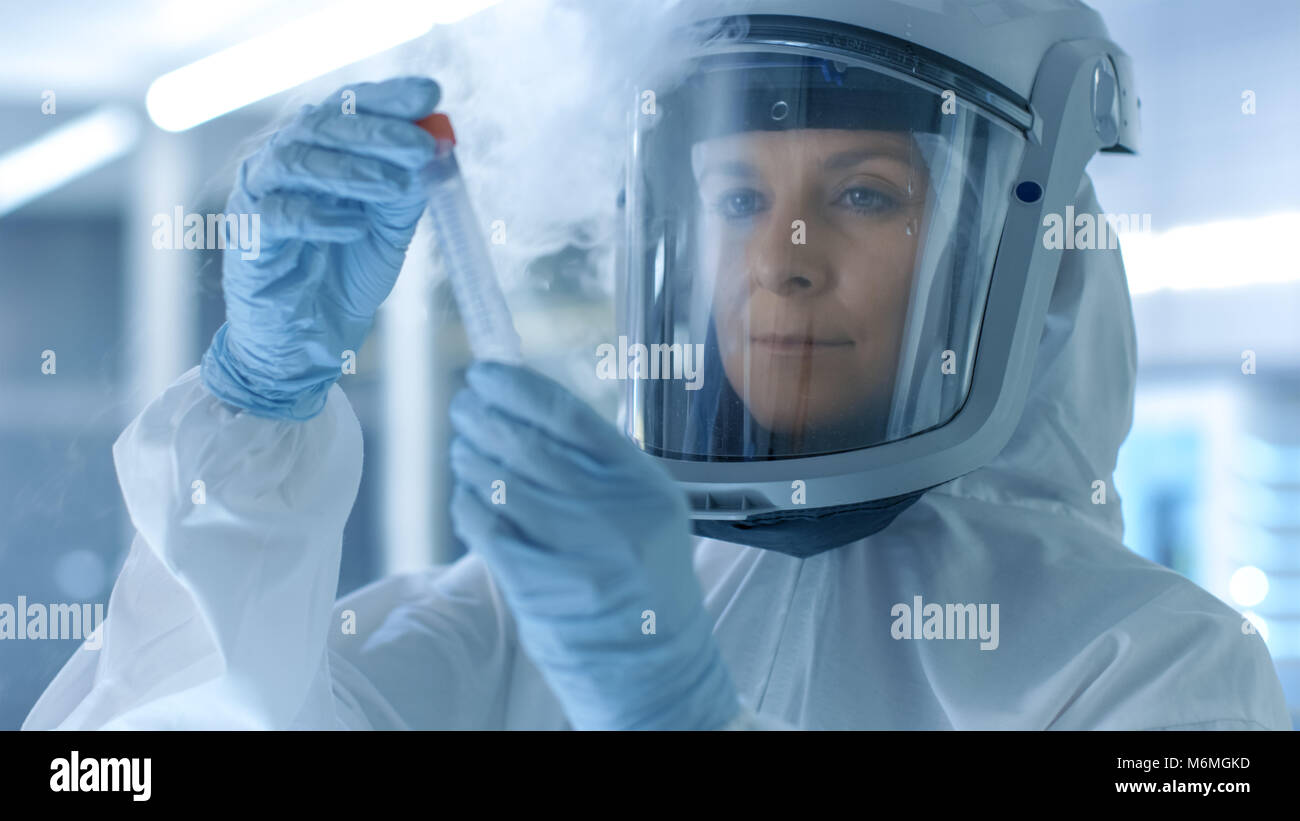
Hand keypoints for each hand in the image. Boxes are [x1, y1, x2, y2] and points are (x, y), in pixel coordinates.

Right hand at [200, 76, 439, 419]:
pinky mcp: (246, 236)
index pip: (349, 107)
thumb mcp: (390, 230)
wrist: (307, 344)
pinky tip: (353, 227)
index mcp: (318, 151)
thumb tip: (434, 147)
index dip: (389, 97)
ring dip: (353, 170)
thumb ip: (407, 190)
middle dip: (376, 131)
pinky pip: (279, 214)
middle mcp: (282, 162)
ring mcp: (259, 195)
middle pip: (323, 125)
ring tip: (396, 186)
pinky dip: (320, 217)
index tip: (431, 93)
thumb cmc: (343, 277)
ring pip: (297, 161)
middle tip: (420, 146)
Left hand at [448, 362, 739, 729]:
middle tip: (463, 405)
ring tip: (464, 446)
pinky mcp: (543, 591)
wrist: (655, 658)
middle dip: (483, 418)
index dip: (518, 388)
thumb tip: (519, 401)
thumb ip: (593, 459)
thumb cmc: (640, 565)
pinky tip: (468, 495)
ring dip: (471, 458)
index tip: (486, 372)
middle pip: (528, 448)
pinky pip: (488, 532)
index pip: (571, 417)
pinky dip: (469, 505)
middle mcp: (615, 518)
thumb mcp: (642, 503)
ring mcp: (578, 557)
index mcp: (644, 485)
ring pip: (501, 487)